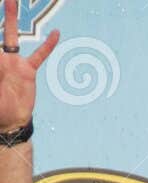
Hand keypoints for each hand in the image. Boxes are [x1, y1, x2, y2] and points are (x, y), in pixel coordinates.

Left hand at [0, 0, 57, 129]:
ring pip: (11, 35)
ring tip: (10, 0)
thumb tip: (3, 60)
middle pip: (0, 34)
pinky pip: (40, 55)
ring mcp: (14, 62)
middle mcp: (1, 58)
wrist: (12, 121)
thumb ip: (0, 74)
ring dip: (10, 17)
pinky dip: (48, 45)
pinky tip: (56, 33)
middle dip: (0, 17)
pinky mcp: (28, 70)